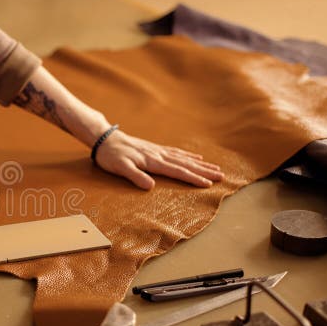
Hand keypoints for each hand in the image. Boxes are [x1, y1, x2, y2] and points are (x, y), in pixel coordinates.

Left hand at [93, 130, 223, 189]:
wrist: (105, 139)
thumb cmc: (111, 156)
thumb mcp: (120, 168)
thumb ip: (135, 176)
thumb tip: (151, 187)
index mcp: (152, 161)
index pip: (177, 171)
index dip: (193, 178)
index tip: (208, 184)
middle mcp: (159, 155)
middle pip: (186, 164)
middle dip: (204, 171)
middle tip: (222, 176)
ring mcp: (158, 151)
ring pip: (184, 158)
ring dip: (201, 164)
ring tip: (216, 168)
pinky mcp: (155, 149)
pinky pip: (177, 153)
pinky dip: (189, 156)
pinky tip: (197, 158)